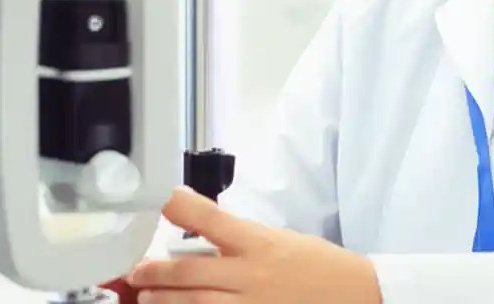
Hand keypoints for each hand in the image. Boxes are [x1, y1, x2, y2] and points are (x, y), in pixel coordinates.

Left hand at [125, 187, 382, 303]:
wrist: (357, 295)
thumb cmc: (319, 266)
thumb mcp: (281, 239)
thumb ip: (241, 240)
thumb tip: (202, 236)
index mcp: (260, 244)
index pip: (211, 219)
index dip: (179, 207)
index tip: (158, 200)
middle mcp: (253, 275)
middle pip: (190, 272)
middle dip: (156, 272)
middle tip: (136, 271)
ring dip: (163, 300)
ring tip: (146, 296)